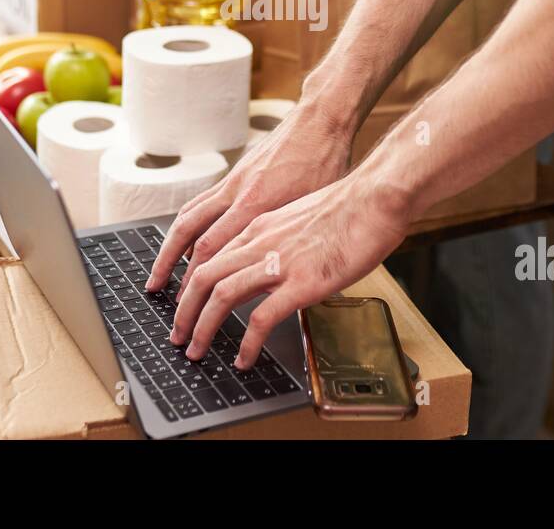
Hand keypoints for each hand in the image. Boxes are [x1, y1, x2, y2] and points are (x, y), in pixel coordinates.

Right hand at [146, 106, 353, 295]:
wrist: (320, 121)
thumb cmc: (325, 161)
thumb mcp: (314, 207)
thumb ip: (288, 237)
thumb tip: (281, 271)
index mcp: (256, 204)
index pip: (213, 248)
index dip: (196, 278)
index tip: (186, 300)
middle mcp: (238, 193)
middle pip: (190, 234)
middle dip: (169, 265)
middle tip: (155, 287)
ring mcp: (234, 182)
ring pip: (189, 215)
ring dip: (170, 244)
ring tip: (160, 267)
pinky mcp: (236, 174)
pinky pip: (202, 202)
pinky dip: (189, 223)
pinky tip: (189, 240)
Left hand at [168, 174, 409, 365]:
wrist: (375, 197)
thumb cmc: (349, 205)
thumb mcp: (299, 217)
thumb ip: (280, 239)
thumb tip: (275, 261)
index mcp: (259, 226)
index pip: (210, 256)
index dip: (191, 285)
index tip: (186, 305)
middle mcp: (260, 241)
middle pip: (203, 276)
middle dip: (184, 310)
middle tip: (178, 335)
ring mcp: (279, 262)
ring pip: (221, 295)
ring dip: (203, 327)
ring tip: (197, 350)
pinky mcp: (302, 282)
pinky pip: (262, 318)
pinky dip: (247, 342)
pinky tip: (245, 358)